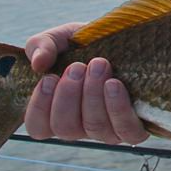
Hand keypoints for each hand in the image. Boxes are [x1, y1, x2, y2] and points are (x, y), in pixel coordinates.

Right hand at [23, 23, 148, 144]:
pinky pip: (126, 131)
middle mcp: (80, 127)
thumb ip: (41, 46)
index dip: (40, 107)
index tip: (50, 78)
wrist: (125, 39)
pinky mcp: (133, 128)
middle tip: (77, 67)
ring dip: (93, 95)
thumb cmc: (85, 44)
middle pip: (66, 128)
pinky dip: (118, 108)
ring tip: (99, 65)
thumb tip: (38, 64)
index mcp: (56, 112)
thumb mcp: (59, 38)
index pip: (38, 127)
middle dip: (69, 96)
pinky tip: (114, 84)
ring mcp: (107, 130)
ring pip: (95, 127)